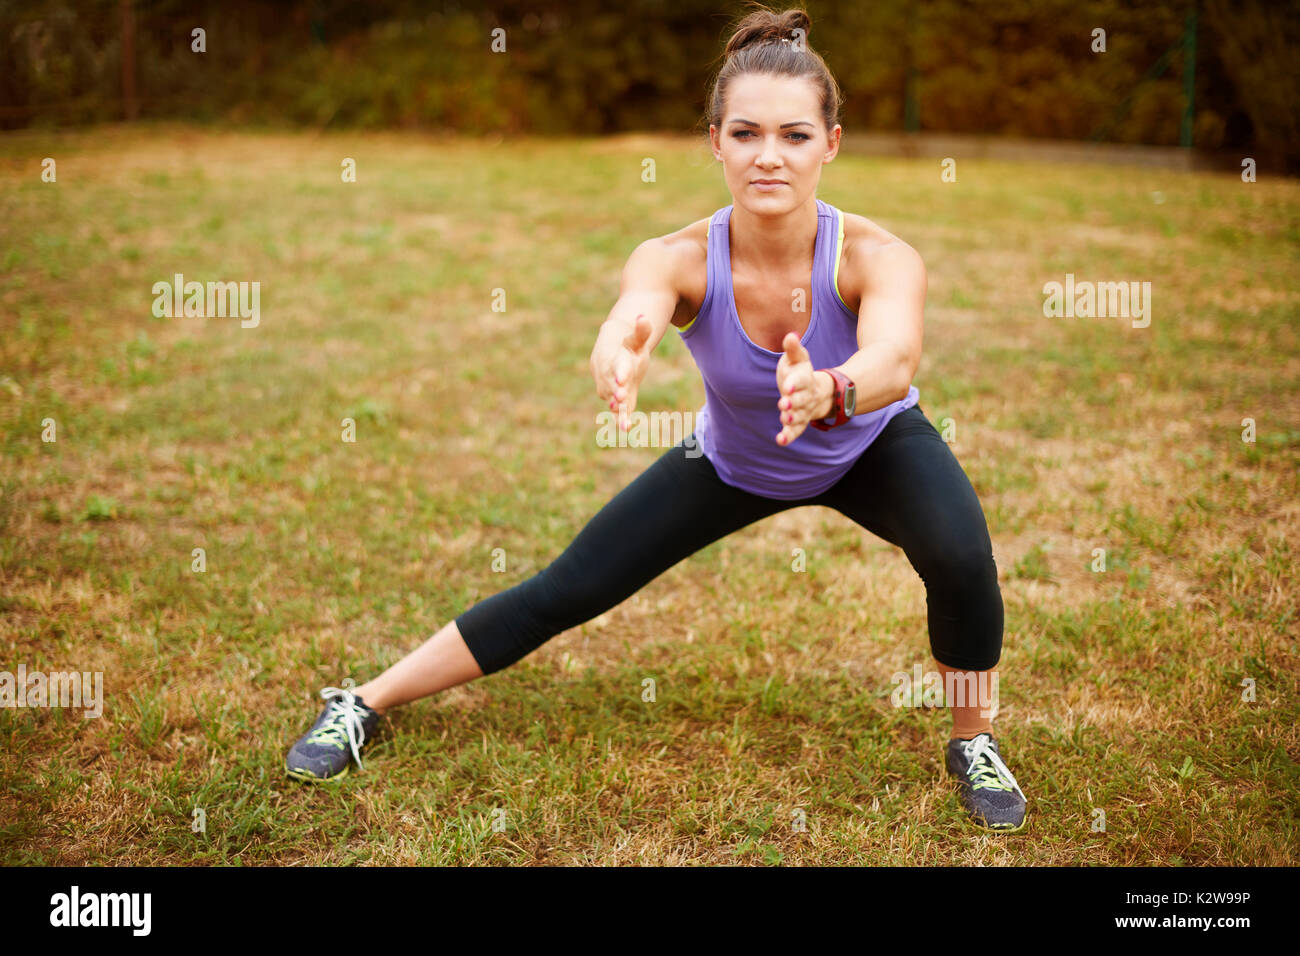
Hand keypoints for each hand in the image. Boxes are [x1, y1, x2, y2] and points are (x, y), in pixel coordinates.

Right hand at [592, 313, 652, 430]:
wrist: (610, 353)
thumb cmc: (626, 345)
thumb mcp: (635, 338)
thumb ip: (641, 331)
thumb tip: (644, 317)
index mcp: (615, 360)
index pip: (617, 366)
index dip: (620, 373)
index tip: (622, 379)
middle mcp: (609, 376)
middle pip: (612, 386)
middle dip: (617, 393)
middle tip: (620, 400)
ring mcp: (611, 389)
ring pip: (613, 402)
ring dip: (618, 412)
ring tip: (624, 423)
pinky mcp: (618, 399)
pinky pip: (618, 411)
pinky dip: (621, 419)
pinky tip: (627, 429)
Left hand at [774, 332, 833, 446]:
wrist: (813, 390)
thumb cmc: (799, 372)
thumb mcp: (797, 359)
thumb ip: (793, 349)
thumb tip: (791, 336)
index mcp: (805, 379)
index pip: (802, 381)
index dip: (795, 384)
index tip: (787, 386)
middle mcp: (806, 396)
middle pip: (802, 400)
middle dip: (793, 402)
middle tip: (784, 404)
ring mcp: (803, 411)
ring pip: (799, 416)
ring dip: (792, 419)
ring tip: (785, 420)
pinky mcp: (798, 423)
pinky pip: (795, 431)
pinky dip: (788, 436)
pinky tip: (780, 440)